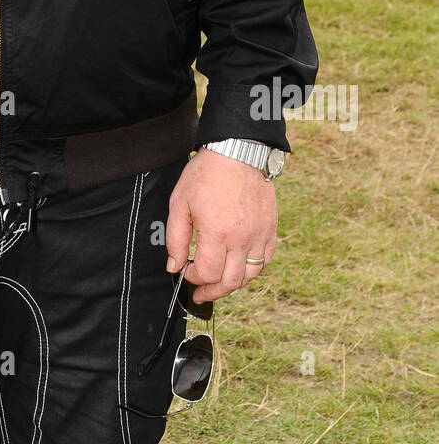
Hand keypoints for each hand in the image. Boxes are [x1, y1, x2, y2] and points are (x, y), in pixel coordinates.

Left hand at [165, 148, 276, 302]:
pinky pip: (265, 260)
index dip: (194, 279)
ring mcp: (259, 235)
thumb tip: (174, 266)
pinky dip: (253, 270)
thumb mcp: (180, 203)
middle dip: (212, 292)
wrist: (238, 151)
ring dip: (233, 284)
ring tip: (220, 283)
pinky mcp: (270, 228)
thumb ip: (176, 238)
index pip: (207, 274)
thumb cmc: (206, 174)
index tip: (186, 272)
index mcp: (217, 233)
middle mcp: (241, 239)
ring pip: (250, 275)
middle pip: (230, 282)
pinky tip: (241, 267)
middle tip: (201, 293)